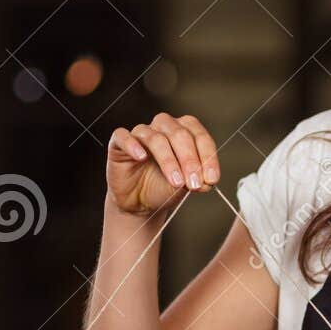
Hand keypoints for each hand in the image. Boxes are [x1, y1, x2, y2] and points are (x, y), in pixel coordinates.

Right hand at [106, 112, 222, 215]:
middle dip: (190, 160)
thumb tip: (207, 181)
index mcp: (184, 131)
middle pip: (179, 134)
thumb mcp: (186, 186)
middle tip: (194, 183)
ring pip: (156, 138)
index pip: (199, 135)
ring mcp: (141, 133)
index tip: (211, 179)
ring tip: (176, 182)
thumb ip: (198, 180)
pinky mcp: (119, 143)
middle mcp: (163, 127)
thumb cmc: (164, 187)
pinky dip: (133, 145)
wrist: (139, 202)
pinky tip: (141, 158)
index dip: (208, 156)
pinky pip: (123, 136)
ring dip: (169, 160)